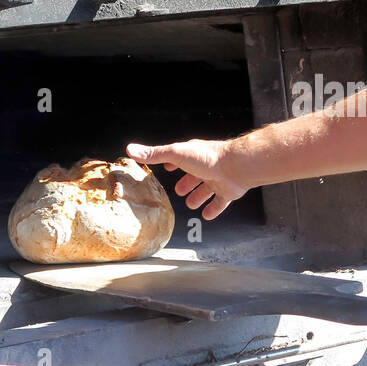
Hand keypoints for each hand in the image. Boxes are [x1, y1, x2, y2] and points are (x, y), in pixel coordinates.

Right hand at [124, 139, 248, 220]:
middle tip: (180, 192)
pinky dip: (213, 209)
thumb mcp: (176, 154)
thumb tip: (130, 150)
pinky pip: (220, 203)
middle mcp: (206, 167)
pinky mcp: (227, 192)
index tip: (168, 167)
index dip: (173, 163)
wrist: (236, 167)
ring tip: (191, 205)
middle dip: (187, 183)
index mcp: (193, 156)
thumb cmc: (207, 158)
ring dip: (199, 197)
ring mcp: (217, 180)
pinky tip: (207, 215)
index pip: (181, 159)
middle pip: (195, 176)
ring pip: (207, 190)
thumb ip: (154, 154)